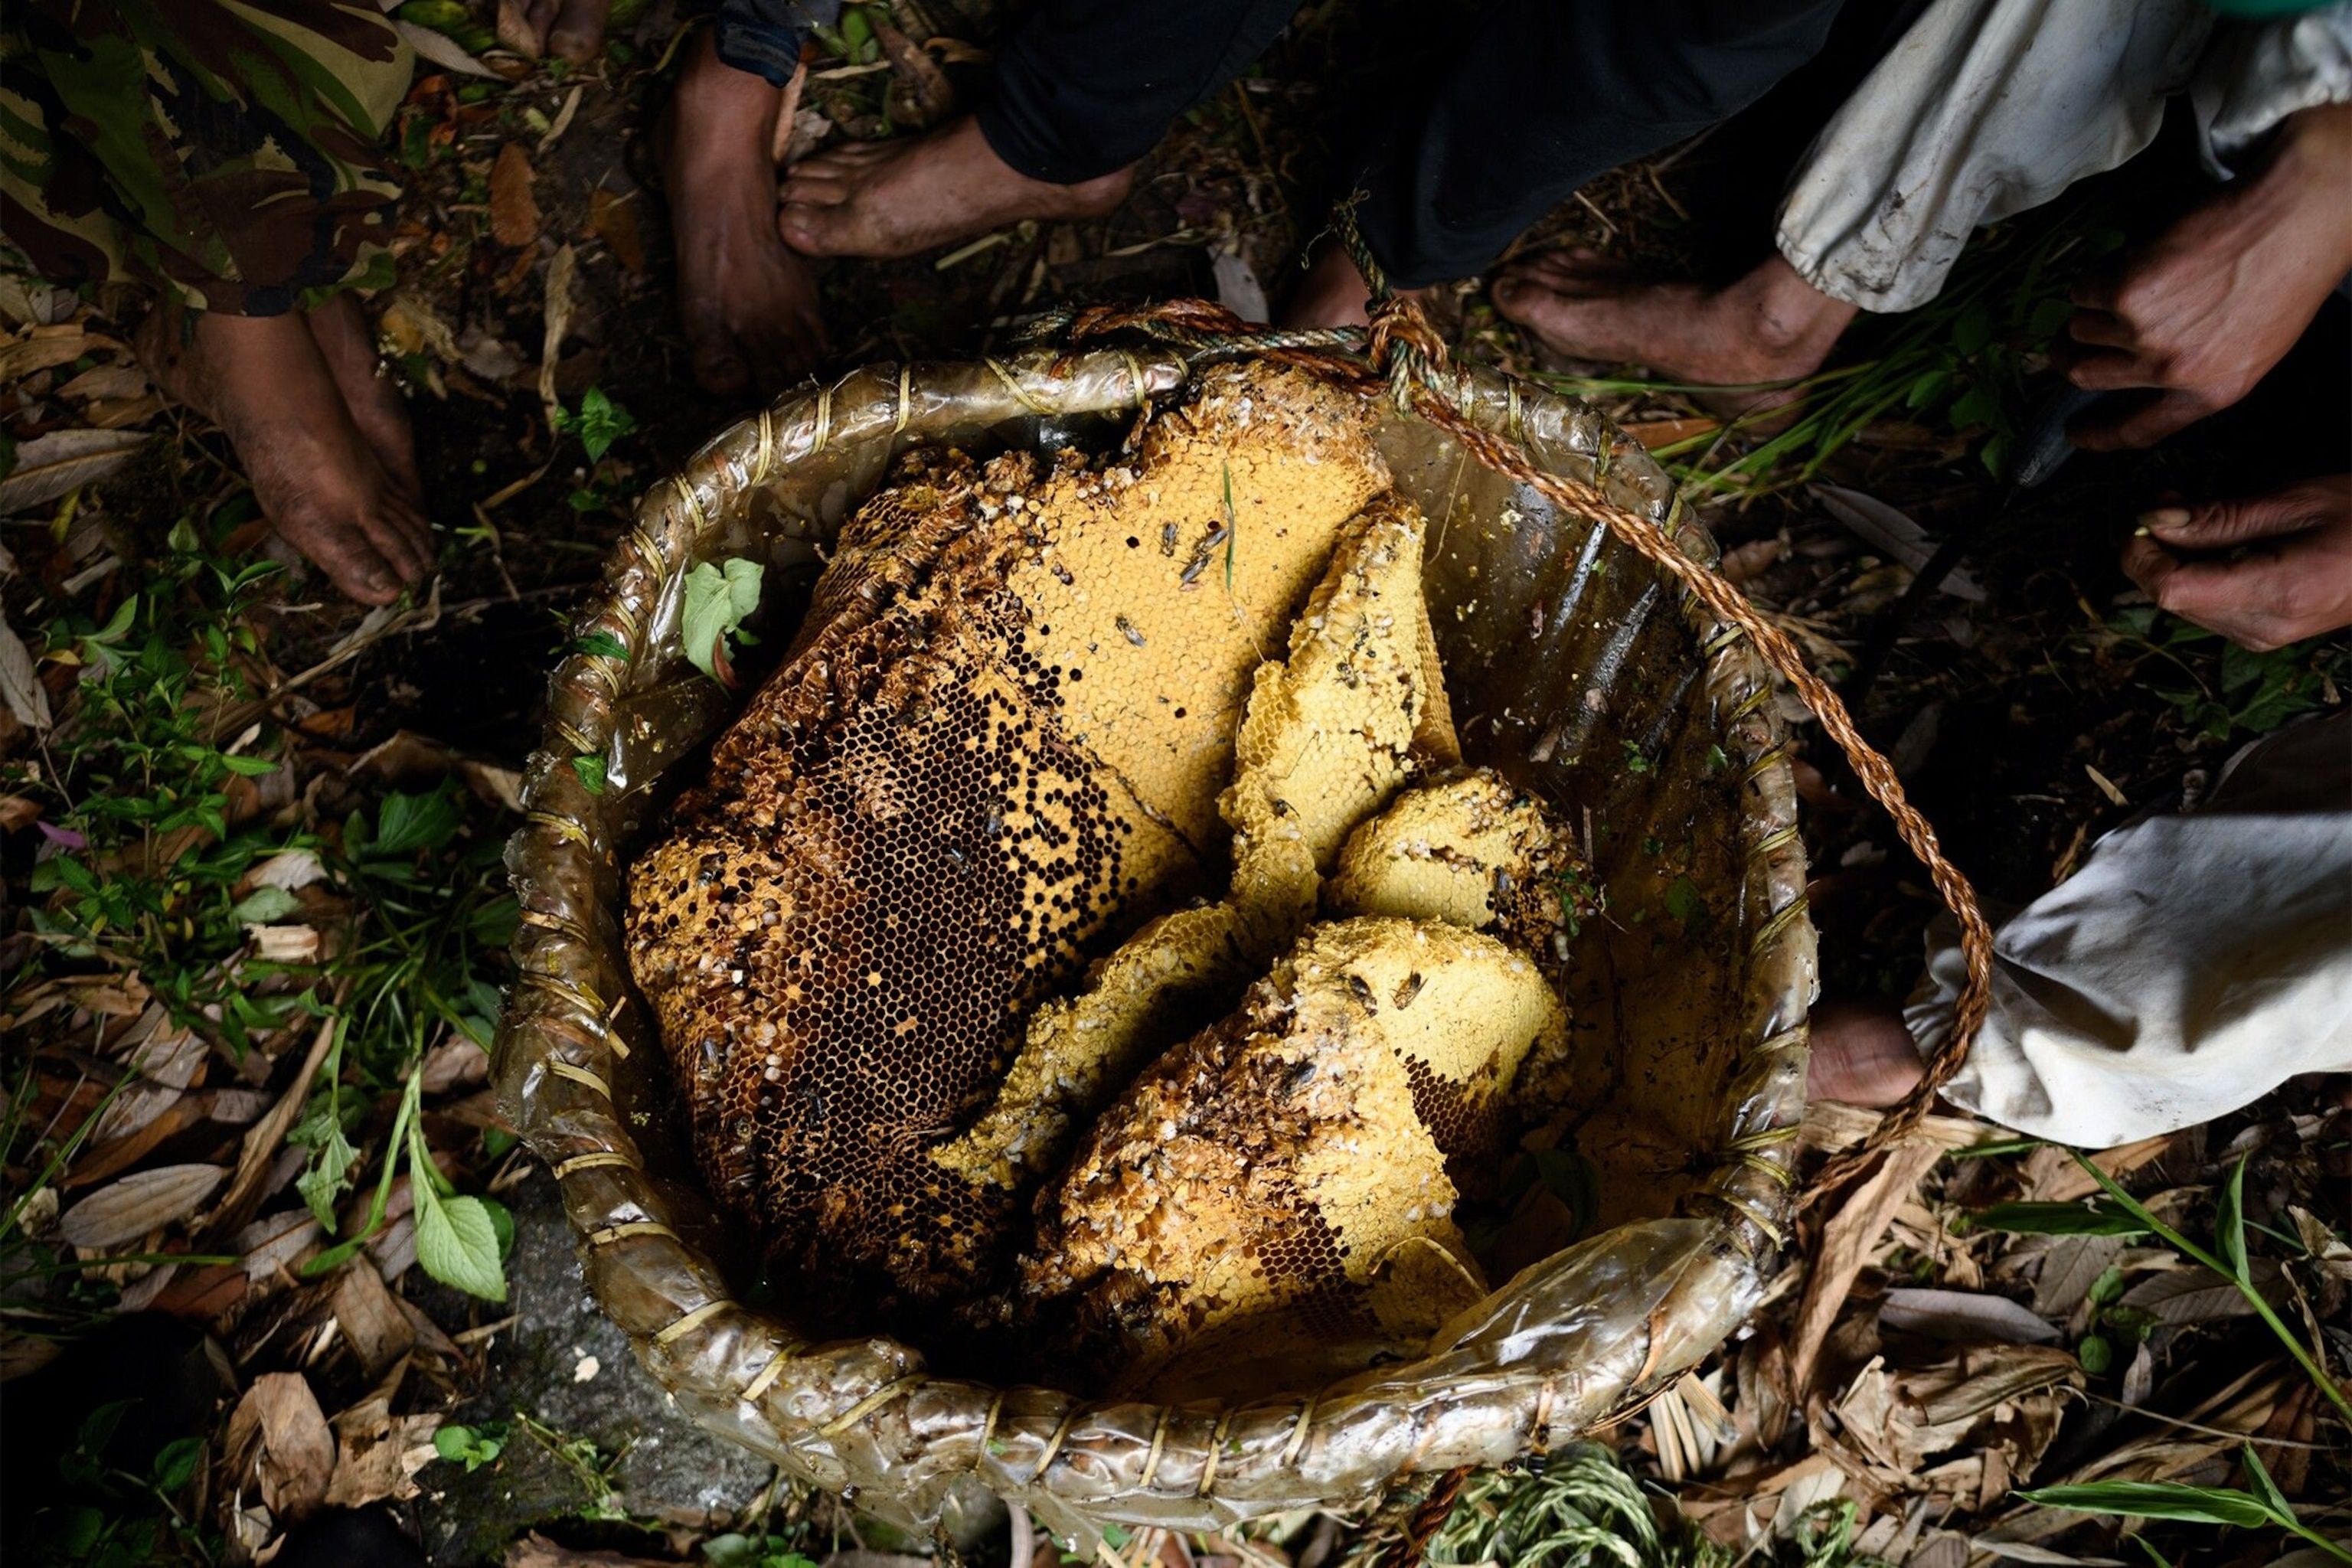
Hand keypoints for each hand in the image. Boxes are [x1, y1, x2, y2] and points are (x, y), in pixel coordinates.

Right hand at [2063, 103, 2351, 450]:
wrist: (2296, 217)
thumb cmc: (2286, 273)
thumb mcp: (2253, 347)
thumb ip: (2197, 373)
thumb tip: (2143, 376)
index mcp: (2210, 393)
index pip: (2136, 432)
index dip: (2097, 435)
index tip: (2074, 431)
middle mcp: (2173, 372)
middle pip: (2088, 376)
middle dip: (2070, 357)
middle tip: (2069, 341)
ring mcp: (2144, 334)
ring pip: (2081, 328)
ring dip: (2094, 307)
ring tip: (2134, 280)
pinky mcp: (2125, 292)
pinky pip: (2084, 290)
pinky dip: (2100, 273)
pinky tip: (2137, 258)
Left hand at [2121, 477, 2351, 650]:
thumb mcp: (2294, 503)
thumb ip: (2220, 518)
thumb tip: (2152, 521)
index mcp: (2276, 593)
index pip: (2173, 590)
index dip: (2143, 555)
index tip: (2146, 515)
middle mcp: (2262, 628)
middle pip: (2171, 600)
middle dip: (2154, 553)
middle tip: (2167, 503)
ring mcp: (2262, 638)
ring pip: (2183, 605)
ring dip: (2173, 562)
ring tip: (2192, 515)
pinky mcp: (2262, 635)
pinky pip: (2207, 608)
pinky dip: (2195, 574)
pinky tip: (2212, 543)